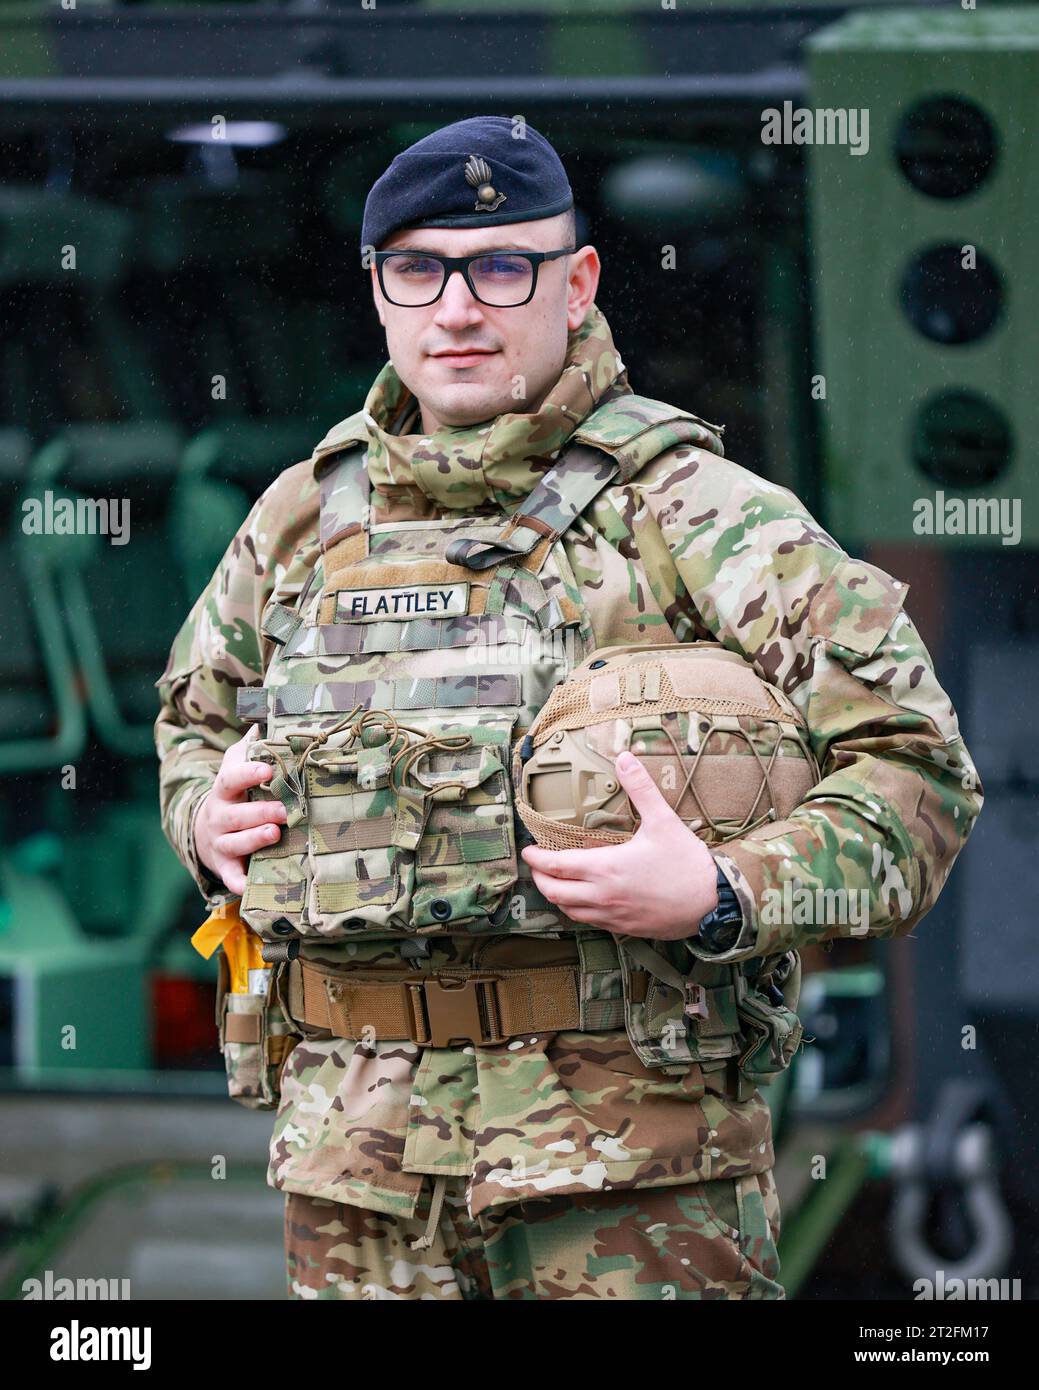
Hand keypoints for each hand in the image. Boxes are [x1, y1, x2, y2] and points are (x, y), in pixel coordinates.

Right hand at [194, 727, 287, 895]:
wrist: (203, 832)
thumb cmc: (232, 796)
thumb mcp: (233, 770)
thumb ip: (246, 750)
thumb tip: (260, 724)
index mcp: (224, 792)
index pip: (231, 779)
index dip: (248, 774)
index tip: (267, 770)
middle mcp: (219, 817)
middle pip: (236, 815)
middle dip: (261, 812)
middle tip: (286, 810)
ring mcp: (220, 843)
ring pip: (234, 843)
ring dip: (253, 840)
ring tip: (274, 833)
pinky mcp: (225, 866)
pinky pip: (231, 877)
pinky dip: (239, 882)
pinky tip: (251, 886)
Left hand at [520, 749, 718, 939]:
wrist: (713, 903)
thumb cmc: (687, 863)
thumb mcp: (663, 820)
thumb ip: (640, 788)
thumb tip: (624, 756)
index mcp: (606, 868)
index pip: (556, 865)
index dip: (536, 858)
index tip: (528, 850)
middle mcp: (603, 896)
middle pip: (554, 892)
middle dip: (539, 879)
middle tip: (537, 866)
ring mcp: (612, 916)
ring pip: (569, 911)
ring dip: (556, 896)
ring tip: (555, 881)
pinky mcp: (624, 928)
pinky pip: (589, 923)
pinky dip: (577, 911)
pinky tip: (583, 901)